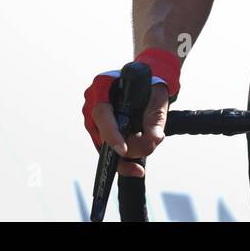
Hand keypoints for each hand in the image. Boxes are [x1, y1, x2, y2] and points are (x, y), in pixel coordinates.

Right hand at [82, 49, 181, 176]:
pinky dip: (119, 159)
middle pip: (101, 135)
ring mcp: (91, 118)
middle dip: (124, 150)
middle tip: (141, 163)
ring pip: (102, 146)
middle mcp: (92, 102)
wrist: (146, 83)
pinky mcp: (97, 131)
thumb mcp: (157, 98)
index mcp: (103, 86)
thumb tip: (154, 139)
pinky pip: (104, 149)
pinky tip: (133, 167)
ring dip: (122, 157)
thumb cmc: (150, 86)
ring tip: (138, 166)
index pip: (102, 112)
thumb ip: (156, 117)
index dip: (111, 133)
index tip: (123, 150)